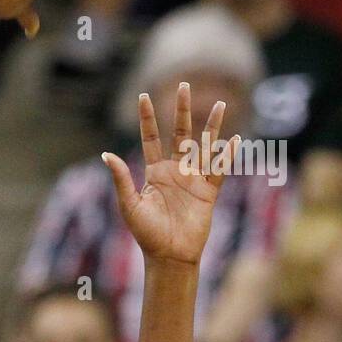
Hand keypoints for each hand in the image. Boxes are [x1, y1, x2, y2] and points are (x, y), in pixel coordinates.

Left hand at [103, 83, 238, 266]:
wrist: (169, 256)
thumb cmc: (146, 234)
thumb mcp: (129, 205)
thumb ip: (121, 179)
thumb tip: (106, 155)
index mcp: (154, 172)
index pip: (151, 138)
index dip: (147, 118)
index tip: (143, 96)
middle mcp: (175, 171)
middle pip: (180, 134)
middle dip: (182, 111)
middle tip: (185, 86)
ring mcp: (193, 180)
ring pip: (205, 146)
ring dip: (212, 126)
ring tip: (221, 103)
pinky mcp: (209, 192)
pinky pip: (219, 170)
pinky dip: (227, 156)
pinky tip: (235, 141)